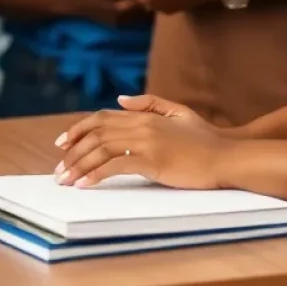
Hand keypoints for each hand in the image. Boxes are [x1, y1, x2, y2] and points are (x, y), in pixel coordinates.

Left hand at [53, 94, 228, 188]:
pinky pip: (116, 166)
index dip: (78, 129)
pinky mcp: (153, 161)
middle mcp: (142, 124)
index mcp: (145, 115)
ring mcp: (147, 141)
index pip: (102, 118)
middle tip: (59, 169)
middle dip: (73, 151)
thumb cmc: (207, 139)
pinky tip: (85, 185)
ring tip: (65, 180)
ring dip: (79, 165)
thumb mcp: (178, 112)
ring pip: (101, 149)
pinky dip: (96, 174)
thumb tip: (120, 100)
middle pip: (96, 133)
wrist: (228, 156)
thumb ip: (149, 103)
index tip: (62, 144)